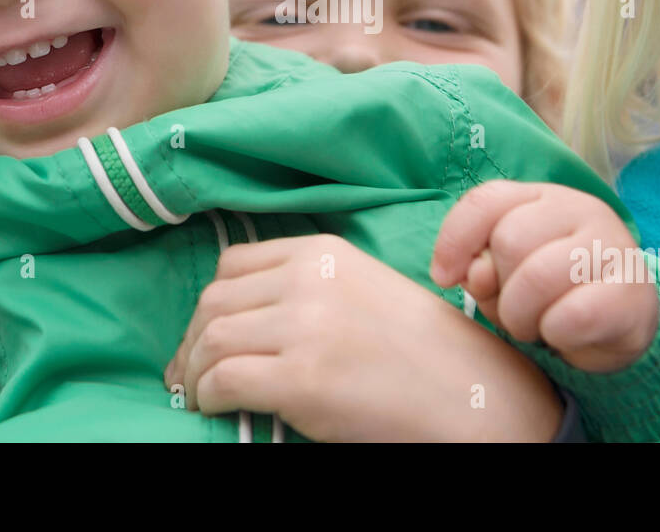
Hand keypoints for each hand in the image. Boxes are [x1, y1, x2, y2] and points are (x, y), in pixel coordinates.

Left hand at [164, 234, 561, 440]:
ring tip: (198, 394)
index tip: (205, 334)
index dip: (212, 303)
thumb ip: (310, 286)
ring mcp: (303, 327)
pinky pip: (223, 380)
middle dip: (192, 341)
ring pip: (210, 339)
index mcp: (323, 252)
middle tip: (189, 373)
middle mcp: (308, 279)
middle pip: (213, 301)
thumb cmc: (422, 351)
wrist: (471, 394)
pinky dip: (207, 396)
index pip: (234, 264)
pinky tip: (215, 408)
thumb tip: (246, 316)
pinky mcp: (300, 378)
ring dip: (194, 372)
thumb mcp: (364, 289)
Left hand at [430, 181, 659, 372]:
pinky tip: (565, 335)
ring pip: (537, 277)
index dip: (455, 239)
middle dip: (499, 289)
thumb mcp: (506, 276)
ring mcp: (612, 245)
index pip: (486, 200)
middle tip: (516, 311)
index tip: (443, 276)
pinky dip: (555, 334)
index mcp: (543, 197)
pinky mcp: (633, 291)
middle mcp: (581, 209)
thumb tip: (474, 273)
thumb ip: (482, 267)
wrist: (621, 325)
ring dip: (523, 317)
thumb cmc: (552, 294)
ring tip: (537, 326)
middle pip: (509, 240)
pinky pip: (573, 315)